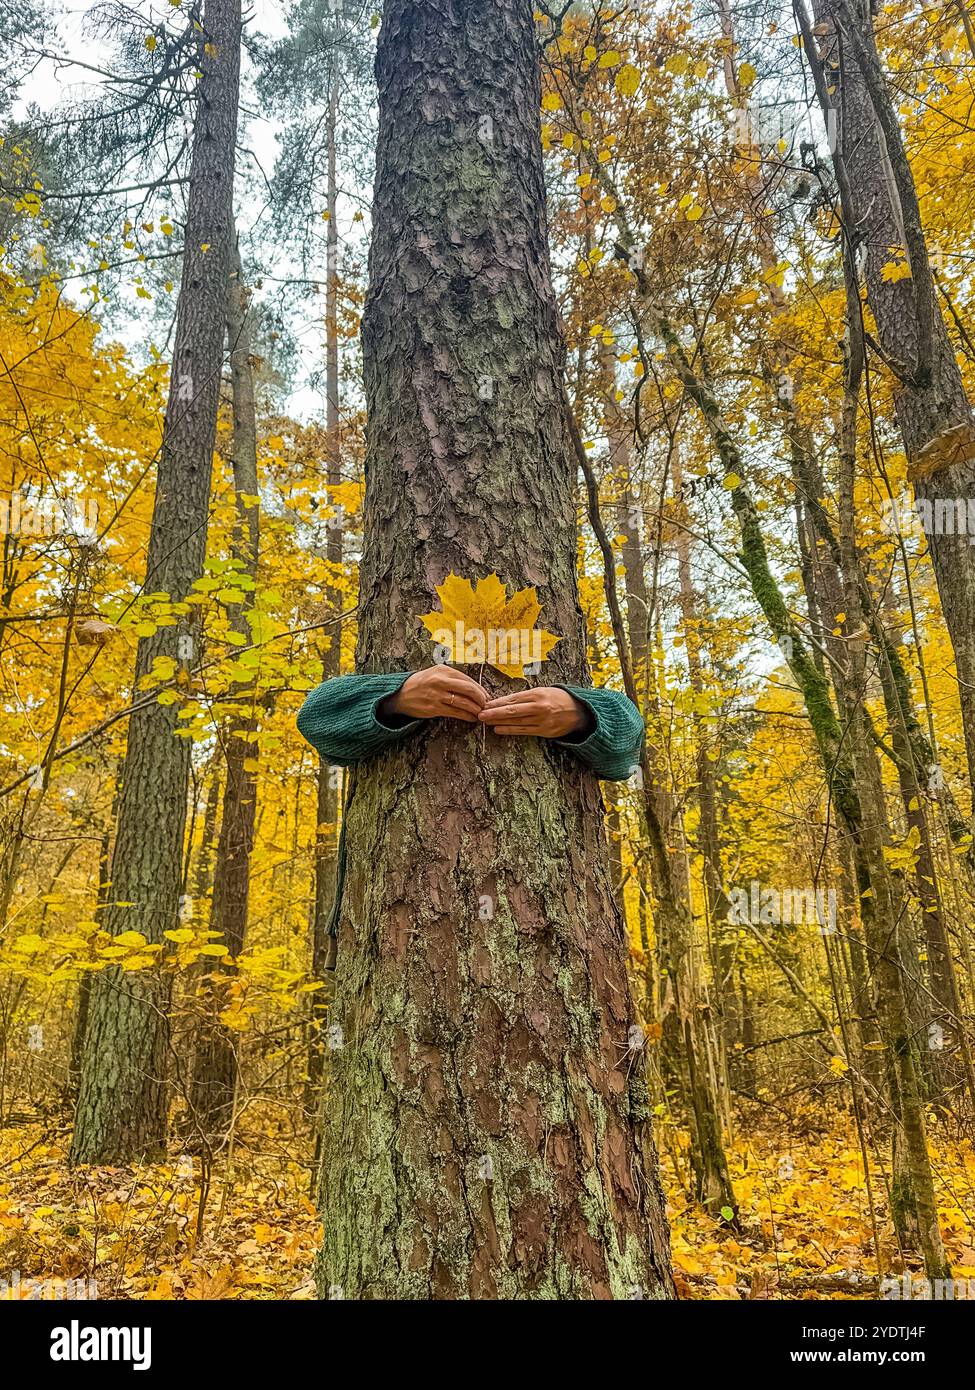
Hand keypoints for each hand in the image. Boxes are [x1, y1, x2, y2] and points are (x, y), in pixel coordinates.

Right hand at [384, 666, 487, 722]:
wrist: (400, 694)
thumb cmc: (421, 683)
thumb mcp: (436, 673)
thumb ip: (453, 678)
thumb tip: (475, 688)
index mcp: (443, 670)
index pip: (468, 680)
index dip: (480, 689)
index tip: (486, 696)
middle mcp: (441, 681)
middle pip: (469, 690)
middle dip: (481, 699)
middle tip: (486, 705)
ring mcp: (437, 695)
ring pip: (464, 703)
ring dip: (475, 709)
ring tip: (480, 713)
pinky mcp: (434, 708)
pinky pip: (456, 713)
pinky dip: (466, 716)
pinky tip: (471, 718)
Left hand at [477, 687, 591, 738]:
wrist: (579, 711)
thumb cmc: (558, 698)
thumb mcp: (543, 691)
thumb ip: (526, 696)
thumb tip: (504, 701)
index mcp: (538, 694)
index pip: (514, 698)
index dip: (498, 702)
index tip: (485, 703)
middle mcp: (540, 707)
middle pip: (513, 710)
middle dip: (495, 712)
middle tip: (480, 714)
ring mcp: (542, 720)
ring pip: (517, 721)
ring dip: (499, 721)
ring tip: (485, 722)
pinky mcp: (545, 731)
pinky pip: (524, 731)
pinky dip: (510, 730)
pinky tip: (498, 729)